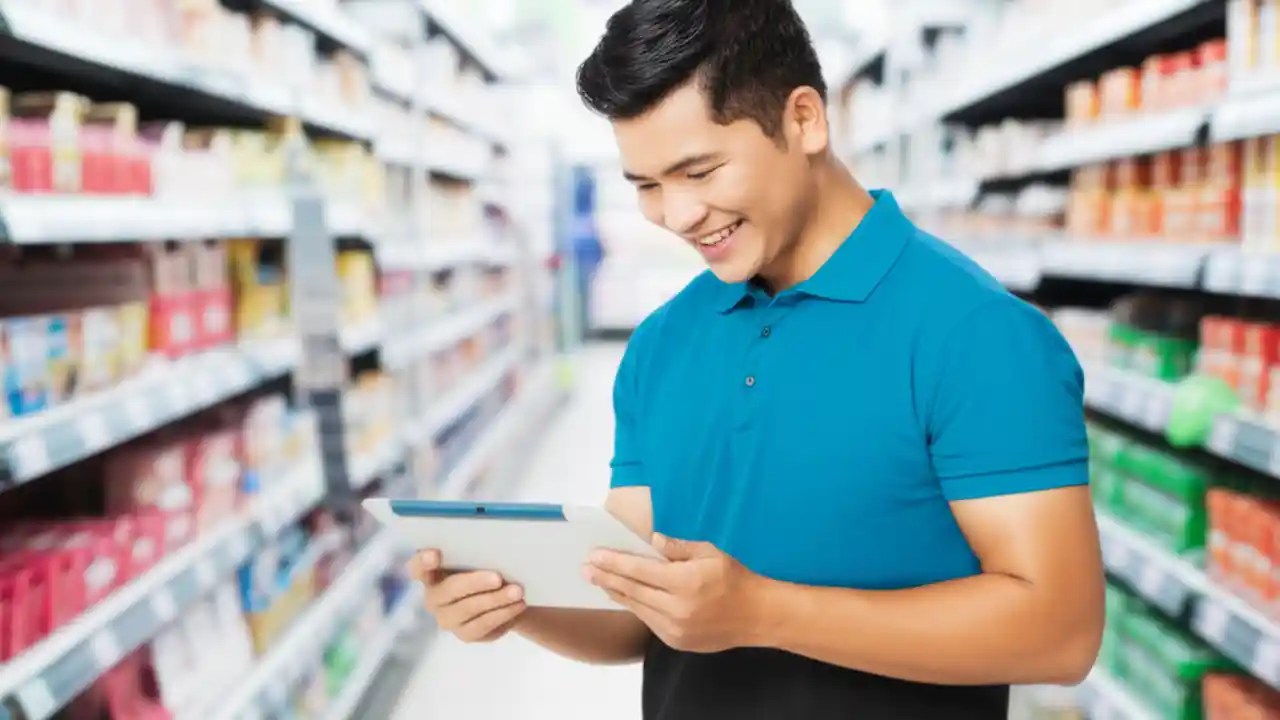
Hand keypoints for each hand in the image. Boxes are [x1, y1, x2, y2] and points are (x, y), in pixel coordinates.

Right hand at [407, 550, 526, 642]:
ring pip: (468, 610)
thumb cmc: (488, 567)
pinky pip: (482, 626)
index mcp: (432, 572)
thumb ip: (478, 550)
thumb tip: (492, 540)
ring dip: (495, 600)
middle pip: (447, 591)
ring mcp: (448, 618)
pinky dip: (502, 614)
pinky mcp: (466, 634)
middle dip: (474, 583)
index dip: (422, 562)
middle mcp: (434, 597)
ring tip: (517, 591)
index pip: (416, 568)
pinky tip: (517, 605)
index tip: (436, 554)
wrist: (507, 594)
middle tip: (498, 577)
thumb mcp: (483, 556)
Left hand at [584, 534, 768, 652]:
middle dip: (606, 578)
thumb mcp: (710, 552)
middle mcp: (676, 607)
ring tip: (600, 581)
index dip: (614, 562)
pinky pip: (649, 621)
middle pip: (632, 590)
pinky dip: (636, 606)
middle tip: (585, 569)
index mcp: (684, 581)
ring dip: (617, 593)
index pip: (639, 570)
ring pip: (637, 608)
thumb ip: (678, 548)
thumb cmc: (734, 578)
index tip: (594, 556)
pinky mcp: (676, 641)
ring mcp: (675, 628)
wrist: (756, 616)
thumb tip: (653, 541)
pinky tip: (626, 596)